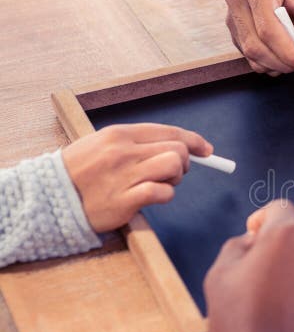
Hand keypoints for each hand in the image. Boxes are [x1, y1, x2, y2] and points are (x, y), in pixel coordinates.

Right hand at [62, 123, 211, 231]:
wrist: (49, 197)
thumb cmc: (81, 172)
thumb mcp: (104, 145)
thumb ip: (139, 144)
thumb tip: (180, 147)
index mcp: (119, 134)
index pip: (168, 131)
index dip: (193, 140)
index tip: (206, 150)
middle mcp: (123, 151)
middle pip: (176, 148)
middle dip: (184, 162)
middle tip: (173, 172)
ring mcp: (124, 175)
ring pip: (173, 166)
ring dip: (176, 177)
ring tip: (162, 183)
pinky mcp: (124, 200)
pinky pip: (162, 192)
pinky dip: (165, 195)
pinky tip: (153, 197)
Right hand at [224, 0, 293, 75]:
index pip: (268, 29)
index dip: (289, 53)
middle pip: (256, 46)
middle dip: (284, 63)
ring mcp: (233, 16)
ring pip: (252, 56)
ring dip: (279, 64)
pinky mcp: (236, 31)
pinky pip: (251, 58)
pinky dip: (272, 63)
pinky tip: (285, 51)